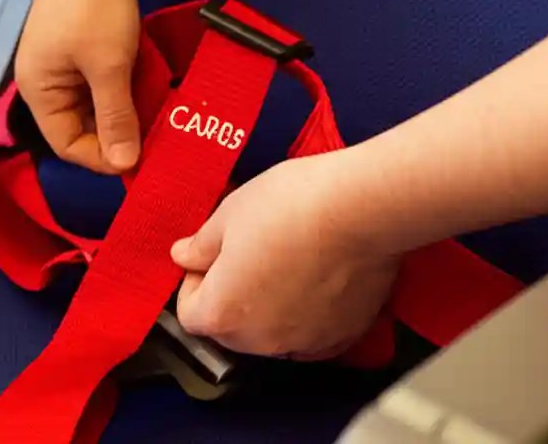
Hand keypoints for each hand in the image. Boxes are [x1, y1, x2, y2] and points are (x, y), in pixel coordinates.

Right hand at [15, 0, 141, 173]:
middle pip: (82, 124)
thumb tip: (125, 165)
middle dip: (118, 131)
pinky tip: (154, 83)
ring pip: (99, 100)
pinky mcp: (87, 41)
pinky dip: (129, 83)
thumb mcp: (109, 68)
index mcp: (38, 89)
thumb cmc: (94, 6)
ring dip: (128, 106)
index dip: (102, 157)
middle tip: (157, 137)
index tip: (140, 160)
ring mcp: (66, 58)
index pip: (65, 144)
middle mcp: (47, 78)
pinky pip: (107, 77)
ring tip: (160, 111)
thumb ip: (116, 118)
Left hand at [171, 153, 399, 359]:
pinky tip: (317, 278)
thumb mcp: (230, 213)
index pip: (190, 313)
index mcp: (223, 313)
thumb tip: (184, 257)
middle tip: (249, 253)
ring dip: (270, 307)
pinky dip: (308, 314)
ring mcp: (304, 342)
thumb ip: (201, 245)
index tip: (213, 255)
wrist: (363, 207)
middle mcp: (261, 340)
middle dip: (232, 296)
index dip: (196, 280)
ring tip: (288, 261)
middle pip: (230, 329)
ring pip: (272, 333)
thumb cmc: (292, 205)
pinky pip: (312, 334)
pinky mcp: (341, 335)